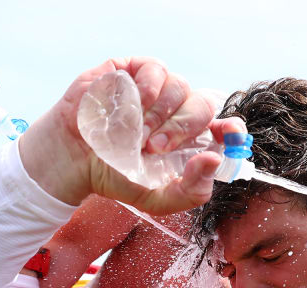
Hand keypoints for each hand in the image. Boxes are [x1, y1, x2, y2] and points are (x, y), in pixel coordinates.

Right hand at [20, 58, 245, 211]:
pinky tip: (135, 106)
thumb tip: (214, 161)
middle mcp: (177, 112)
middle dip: (183, 128)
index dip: (233, 129)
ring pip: (181, 87)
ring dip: (161, 113)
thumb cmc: (115, 176)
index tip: (230, 135)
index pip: (226, 126)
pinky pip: (156, 69)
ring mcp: (156, 91)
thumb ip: (190, 191)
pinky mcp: (133, 72)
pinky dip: (150, 87)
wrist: (73, 160)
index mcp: (190, 140)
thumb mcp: (156, 198)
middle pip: (204, 106)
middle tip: (156, 147)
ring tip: (136, 134)